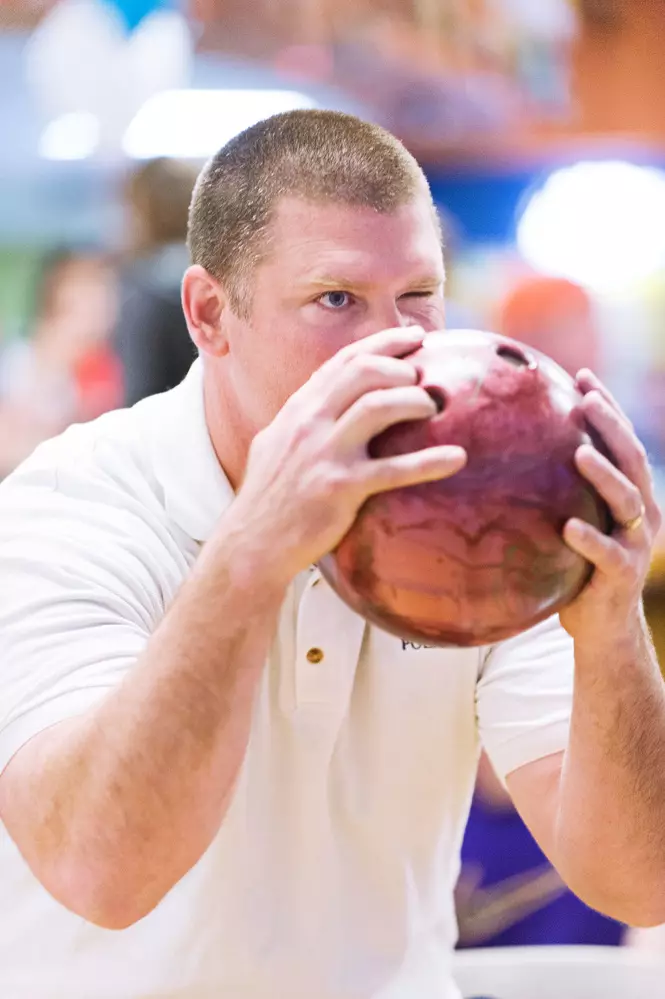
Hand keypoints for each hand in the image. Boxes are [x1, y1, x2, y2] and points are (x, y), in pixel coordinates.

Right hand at [231, 327, 466, 583]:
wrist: (252, 542)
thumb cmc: (272, 497)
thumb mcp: (279, 444)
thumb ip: (308, 421)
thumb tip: (341, 407)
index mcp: (299, 409)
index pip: (344, 360)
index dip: (384, 343)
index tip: (416, 336)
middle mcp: (309, 422)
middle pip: (363, 372)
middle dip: (402, 367)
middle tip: (425, 379)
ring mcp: (324, 453)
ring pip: (378, 406)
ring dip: (414, 400)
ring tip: (434, 407)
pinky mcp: (340, 488)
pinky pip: (394, 470)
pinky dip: (430, 461)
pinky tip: (457, 458)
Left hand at [559, 369, 661, 640]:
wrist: (604, 630)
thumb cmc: (579, 571)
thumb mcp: (573, 524)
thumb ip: (556, 493)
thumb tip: (502, 455)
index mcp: (632, 496)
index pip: (622, 443)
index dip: (608, 408)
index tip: (583, 376)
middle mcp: (641, 515)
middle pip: (631, 461)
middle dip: (612, 426)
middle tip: (587, 398)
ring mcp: (635, 545)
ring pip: (628, 501)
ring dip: (605, 475)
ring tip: (580, 452)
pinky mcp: (621, 576)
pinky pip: (606, 555)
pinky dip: (589, 539)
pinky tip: (568, 527)